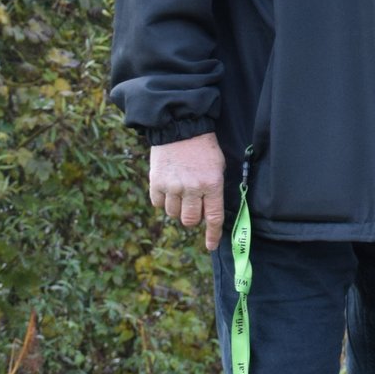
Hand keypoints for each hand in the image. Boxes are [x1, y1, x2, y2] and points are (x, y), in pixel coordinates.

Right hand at [150, 133, 226, 250]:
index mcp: (212, 184)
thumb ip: (214, 190)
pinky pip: (158, 204)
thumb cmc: (204, 149)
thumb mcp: (218, 167)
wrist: (180, 128)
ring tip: (181, 191)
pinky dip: (164, 200)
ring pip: (173, 214)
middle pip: (190, 220)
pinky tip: (169, 188)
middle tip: (194, 206)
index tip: (211, 245)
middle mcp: (192, 188)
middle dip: (192, 217)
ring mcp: (172, 186)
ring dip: (178, 208)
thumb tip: (209, 213)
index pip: (213, 217)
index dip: (213, 235)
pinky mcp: (156, 182)